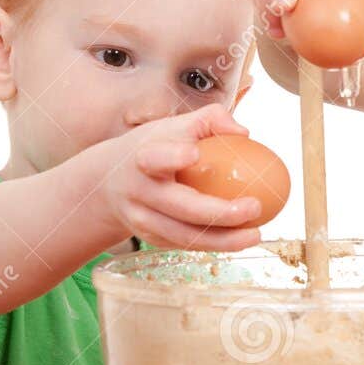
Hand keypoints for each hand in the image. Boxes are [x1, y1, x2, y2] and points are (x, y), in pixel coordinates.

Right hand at [97, 104, 263, 251]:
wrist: (108, 182)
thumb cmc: (152, 148)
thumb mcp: (171, 126)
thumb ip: (208, 119)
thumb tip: (242, 133)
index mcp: (143, 158)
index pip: (156, 158)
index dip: (173, 157)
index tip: (195, 152)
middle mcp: (140, 192)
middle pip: (181, 208)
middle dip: (219, 213)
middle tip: (255, 207)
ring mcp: (143, 220)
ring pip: (186, 237)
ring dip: (224, 240)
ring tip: (255, 235)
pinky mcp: (151, 239)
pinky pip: (186, 245)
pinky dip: (215, 245)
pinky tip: (240, 239)